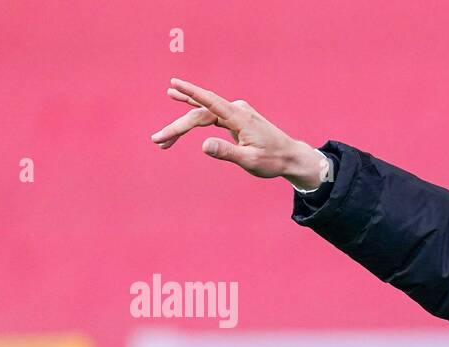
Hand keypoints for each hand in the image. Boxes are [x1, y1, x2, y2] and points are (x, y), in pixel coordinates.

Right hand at [150, 77, 326, 189]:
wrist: (291, 157)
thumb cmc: (273, 161)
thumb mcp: (250, 161)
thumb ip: (227, 153)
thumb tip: (204, 146)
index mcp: (240, 117)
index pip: (210, 101)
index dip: (190, 92)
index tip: (174, 83)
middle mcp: (237, 110)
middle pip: (200, 114)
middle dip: (178, 128)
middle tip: (158, 141)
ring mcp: (236, 112)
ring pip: (203, 115)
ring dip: (183, 125)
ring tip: (162, 136)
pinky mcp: (236, 117)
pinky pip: (211, 115)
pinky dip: (195, 117)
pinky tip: (181, 104)